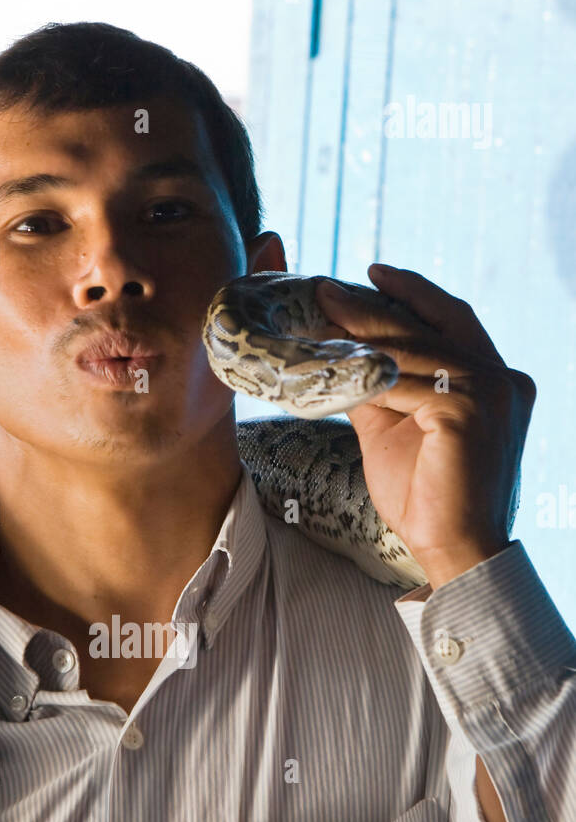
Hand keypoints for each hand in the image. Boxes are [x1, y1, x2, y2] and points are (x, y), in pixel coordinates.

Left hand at [314, 265, 536, 588]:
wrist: (455, 549)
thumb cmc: (428, 497)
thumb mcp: (396, 429)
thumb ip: (378, 389)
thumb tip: (338, 358)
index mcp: (496, 377)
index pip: (452, 318)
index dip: (412, 292)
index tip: (372, 272)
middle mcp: (503, 377)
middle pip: (428, 326)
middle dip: (373, 305)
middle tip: (325, 288)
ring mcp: (492, 392)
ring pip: (414, 351)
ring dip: (361, 333)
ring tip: (319, 316)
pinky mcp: (470, 412)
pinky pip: (407, 383)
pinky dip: (368, 374)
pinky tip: (334, 365)